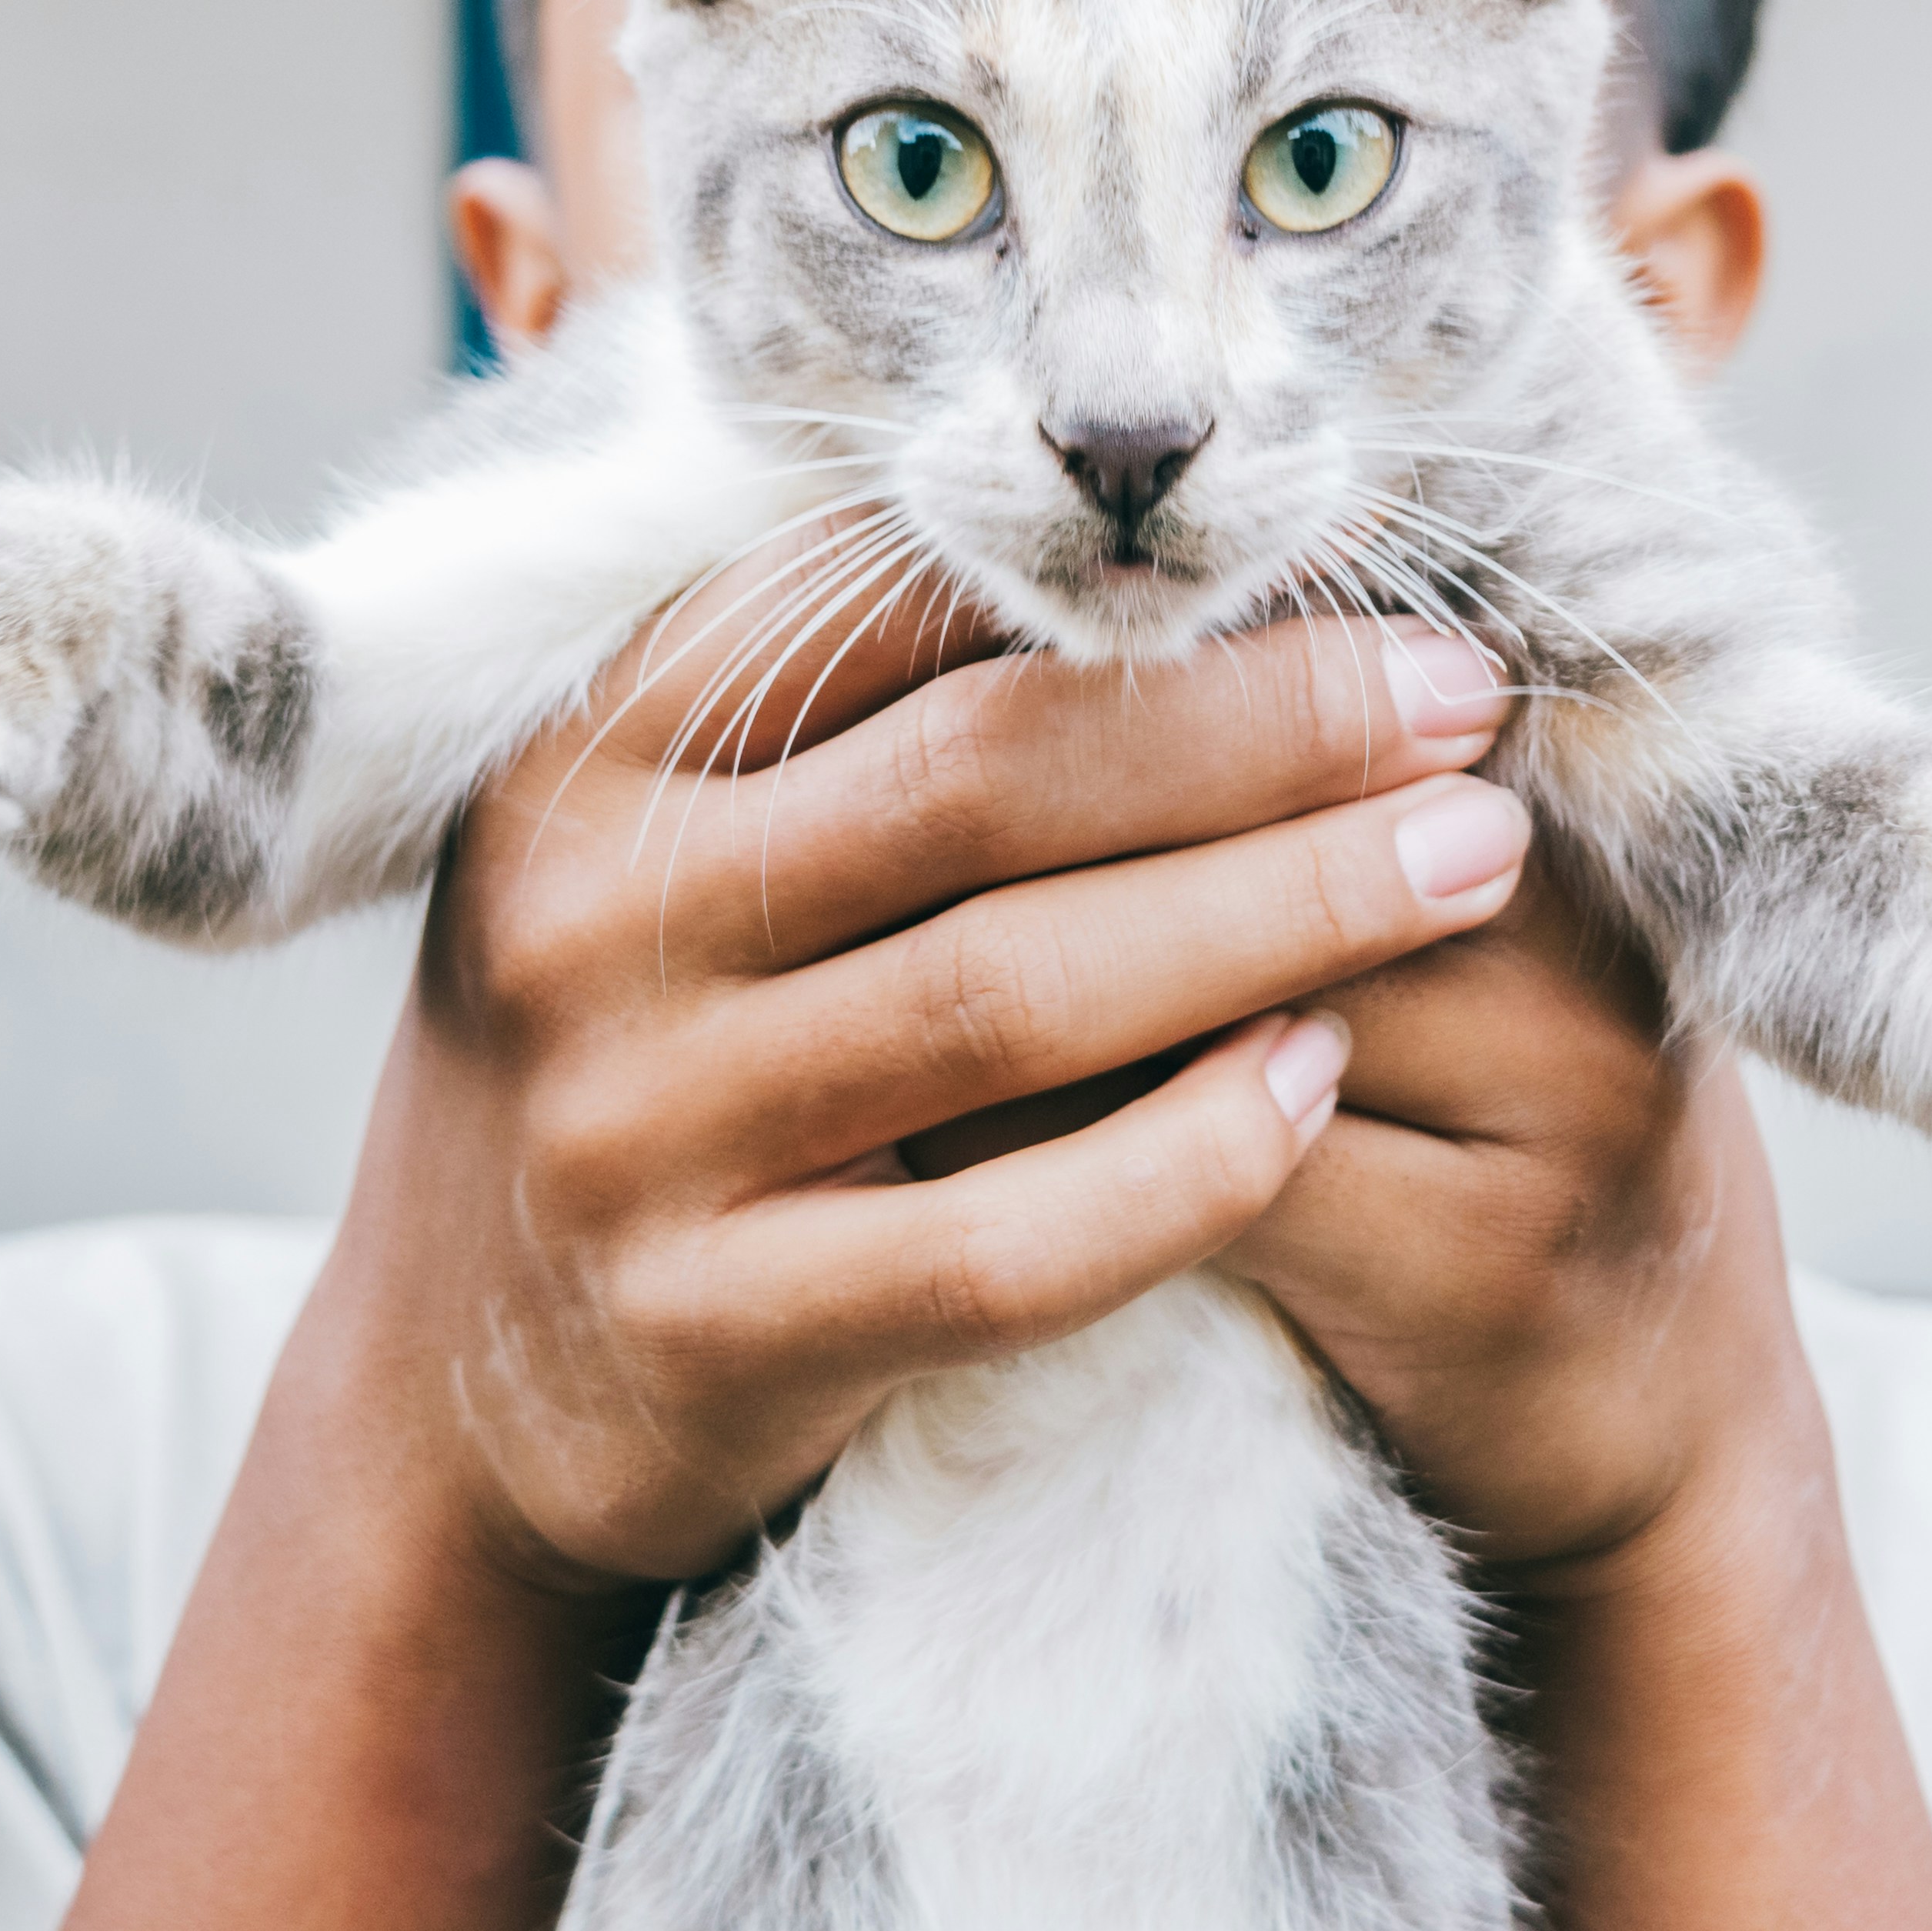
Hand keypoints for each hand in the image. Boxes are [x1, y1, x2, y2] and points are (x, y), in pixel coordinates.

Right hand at [310, 553, 1535, 1593]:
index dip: (1157, 585)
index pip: (900, 606)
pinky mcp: (707, 1330)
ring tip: (1468, 863)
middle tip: (1468, 704)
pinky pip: (998, 1245)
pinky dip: (1178, 1163)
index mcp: (594, 746)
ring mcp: (634, 1128)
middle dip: (1263, 729)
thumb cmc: (651, 1050)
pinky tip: (1314, 1089)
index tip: (1375, 566)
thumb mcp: (677, 841)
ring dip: (1277, 916)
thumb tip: (1184, 544)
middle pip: (987, 777)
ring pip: (1013, 995)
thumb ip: (856, 700)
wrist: (463, 1385)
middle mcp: (591, 916)